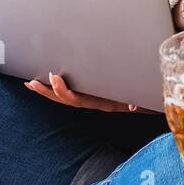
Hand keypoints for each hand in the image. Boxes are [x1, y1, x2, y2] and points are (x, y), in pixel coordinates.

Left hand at [23, 71, 157, 112]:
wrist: (152, 102)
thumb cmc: (148, 98)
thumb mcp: (145, 100)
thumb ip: (138, 102)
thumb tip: (132, 106)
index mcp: (103, 103)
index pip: (79, 100)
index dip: (64, 91)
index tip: (55, 78)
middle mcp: (95, 102)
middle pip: (67, 100)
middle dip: (49, 92)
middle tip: (32, 82)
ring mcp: (93, 97)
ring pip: (66, 97)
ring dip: (48, 91)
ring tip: (31, 83)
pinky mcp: (93, 91)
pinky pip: (73, 91)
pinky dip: (58, 87)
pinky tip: (46, 82)